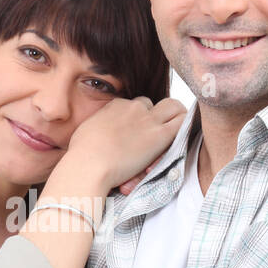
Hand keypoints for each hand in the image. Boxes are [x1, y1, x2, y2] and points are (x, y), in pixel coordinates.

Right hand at [66, 96, 186, 191]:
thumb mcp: (85, 132)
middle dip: (156, 114)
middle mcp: (133, 107)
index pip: (133, 105)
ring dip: (174, 117)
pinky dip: (186, 125)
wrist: (89, 163)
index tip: (135, 133)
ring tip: (173, 132)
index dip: (137, 118)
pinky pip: (182, 121)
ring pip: (172, 106)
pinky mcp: (159, 135)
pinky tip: (183, 135)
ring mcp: (148, 119)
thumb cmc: (81, 155)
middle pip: (151, 103)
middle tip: (156, 129)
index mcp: (114, 106)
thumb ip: (96, 128)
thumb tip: (95, 132)